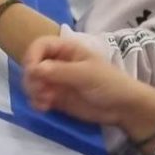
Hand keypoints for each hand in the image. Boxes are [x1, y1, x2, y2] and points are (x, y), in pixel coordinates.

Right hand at [22, 36, 154, 141]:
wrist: (122, 108)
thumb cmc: (108, 83)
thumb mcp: (85, 74)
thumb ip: (59, 71)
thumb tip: (34, 69)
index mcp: (67, 50)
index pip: (40, 46)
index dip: (32, 56)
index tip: (32, 71)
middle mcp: (58, 63)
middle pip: (32, 65)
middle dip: (32, 78)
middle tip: (40, 90)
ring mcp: (57, 81)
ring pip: (33, 82)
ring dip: (33, 91)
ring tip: (45, 102)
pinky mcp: (57, 98)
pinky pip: (38, 97)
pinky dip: (37, 102)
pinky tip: (44, 108)